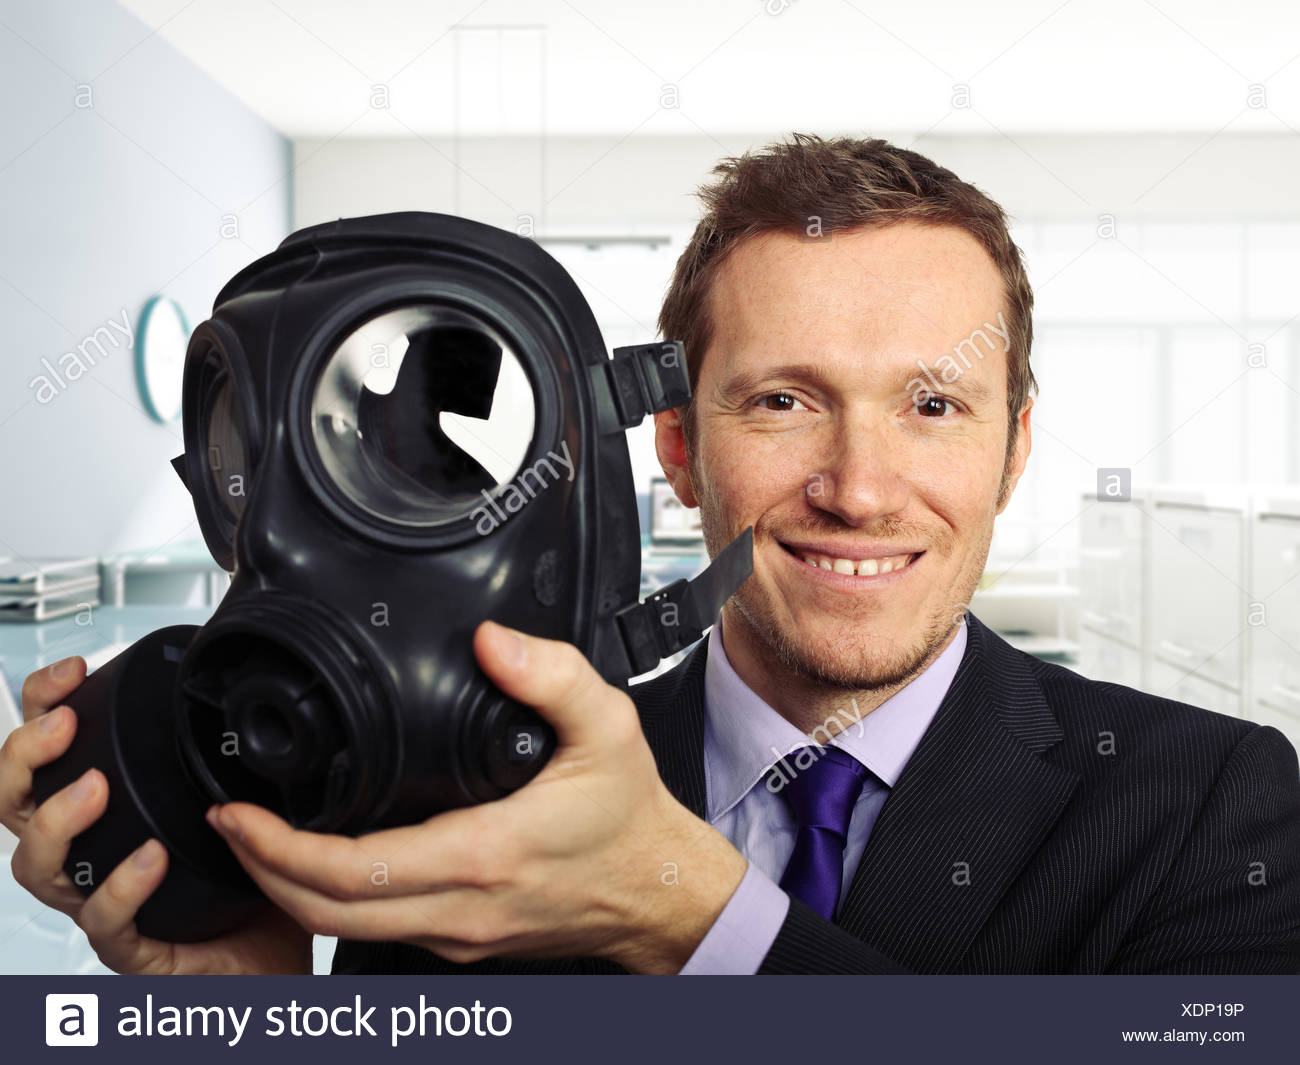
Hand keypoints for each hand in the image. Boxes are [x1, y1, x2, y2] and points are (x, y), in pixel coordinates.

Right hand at [1, 657, 311, 973]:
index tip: (72, 672)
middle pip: (14, 806)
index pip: (46, 755)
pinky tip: (148, 857)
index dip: (41, 707)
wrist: (270, 957)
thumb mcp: (233, 800)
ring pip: (38, 867)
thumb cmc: (242, 881)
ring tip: (93, 788)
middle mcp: (89, 857)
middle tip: (61, 724)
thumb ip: (223, 754)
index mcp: (105, 813)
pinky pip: (105, 922)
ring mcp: (99, 903)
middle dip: (22, 758)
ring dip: (58, 821)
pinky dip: (123, 887)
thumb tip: (236, 696)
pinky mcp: (130, 949)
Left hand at [209, 621, 748, 972]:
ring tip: (261, 842)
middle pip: (325, 912)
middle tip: (230, 824)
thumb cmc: (631, 819)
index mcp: (483, 855)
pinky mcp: (465, 941)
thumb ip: (552, 674)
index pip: (351, 871)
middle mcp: (460, 909)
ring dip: (291, 889)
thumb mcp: (608, 727)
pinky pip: (378, 931)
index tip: (239, 813)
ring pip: (345, 930)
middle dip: (261, 870)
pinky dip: (335, 901)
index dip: (277, 846)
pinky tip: (328, 863)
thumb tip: (491, 640)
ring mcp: (459, 935)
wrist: (660, 892)